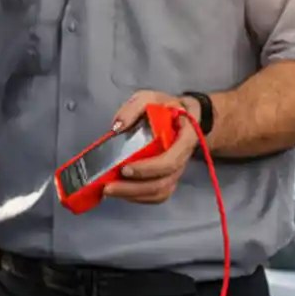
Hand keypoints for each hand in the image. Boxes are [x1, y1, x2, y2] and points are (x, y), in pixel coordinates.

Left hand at [102, 90, 199, 204]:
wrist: (185, 116)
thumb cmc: (166, 107)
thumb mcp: (151, 98)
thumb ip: (133, 108)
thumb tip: (117, 127)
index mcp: (184, 138)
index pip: (171, 160)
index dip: (149, 168)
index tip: (125, 168)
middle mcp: (183, 159)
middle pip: (163, 183)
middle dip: (134, 188)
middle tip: (109, 187)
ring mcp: (176, 171)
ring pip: (160, 192)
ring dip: (134, 195)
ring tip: (111, 191)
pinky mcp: (168, 177)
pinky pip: (157, 195)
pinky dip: (139, 197)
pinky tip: (121, 192)